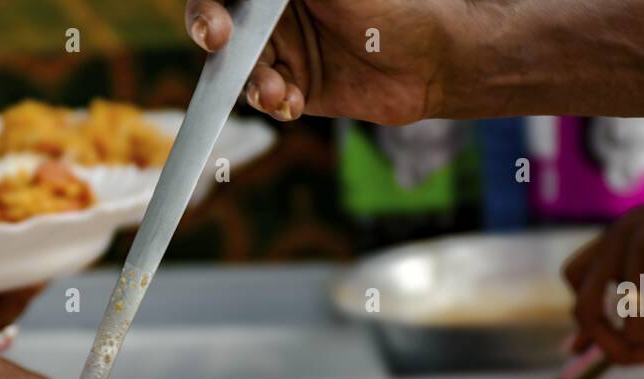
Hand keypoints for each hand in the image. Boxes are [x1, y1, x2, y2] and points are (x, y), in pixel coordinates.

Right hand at [187, 0, 446, 123]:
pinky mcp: (294, 89)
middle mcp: (275, 13)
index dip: (209, 3)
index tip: (216, 17)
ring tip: (276, 91)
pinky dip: (273, 102)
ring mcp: (283, 51)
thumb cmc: (391, 7)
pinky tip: (291, 104)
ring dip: (251, 79)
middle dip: (214, 34)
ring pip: (241, 67)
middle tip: (218, 42)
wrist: (433, 62)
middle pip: (222, 23)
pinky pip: (266, 99)